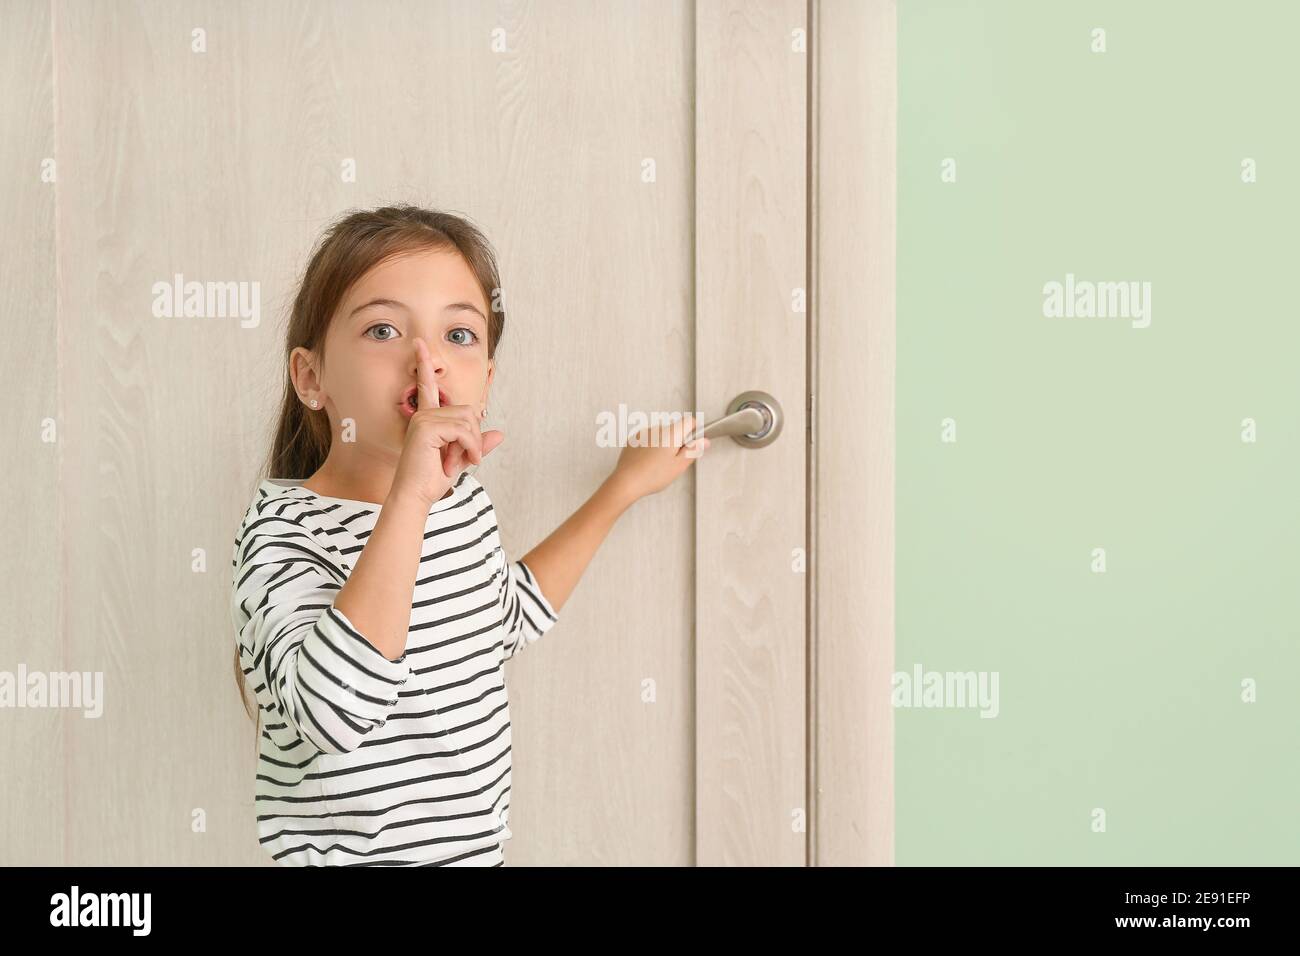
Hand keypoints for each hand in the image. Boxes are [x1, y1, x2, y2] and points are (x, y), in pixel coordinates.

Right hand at [388, 338, 505, 506]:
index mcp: (427, 417)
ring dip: (470, 445)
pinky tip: (462, 462)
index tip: (420, 343)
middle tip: (461, 459)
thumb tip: (500, 433)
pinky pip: (463, 431)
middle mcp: (424, 413)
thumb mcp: (461, 459)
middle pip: (468, 412)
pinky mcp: (427, 427)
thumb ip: (477, 444)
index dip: (425, 363)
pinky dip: (469, 447)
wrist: (415, 496)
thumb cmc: (431, 479)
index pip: (427, 385)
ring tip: (458, 463)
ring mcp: (424, 418)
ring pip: (467, 422)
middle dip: (472, 437)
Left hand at [609, 413, 710, 502]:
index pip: (689, 421)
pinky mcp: (634, 438)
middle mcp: (657, 428)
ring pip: (661, 434)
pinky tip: (648, 461)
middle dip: (678, 440)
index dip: (695, 430)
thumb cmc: (652, 476)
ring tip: (659, 463)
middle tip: (674, 459)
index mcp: (671, 433)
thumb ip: (693, 451)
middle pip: (675, 428)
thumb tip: (704, 441)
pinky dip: (651, 446)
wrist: (626, 482)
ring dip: (664, 443)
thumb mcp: (679, 466)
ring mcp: (644, 432)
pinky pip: (648, 438)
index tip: (693, 441)